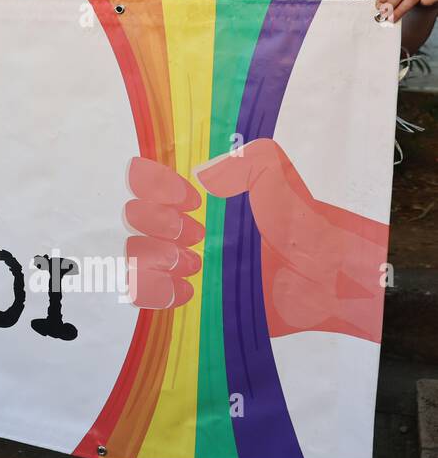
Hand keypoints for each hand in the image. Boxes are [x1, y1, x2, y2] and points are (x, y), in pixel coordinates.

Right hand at [124, 139, 386, 342]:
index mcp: (197, 192)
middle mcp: (182, 223)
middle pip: (135, 215)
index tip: (193, 200)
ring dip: (157, 257)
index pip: (147, 178)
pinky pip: (143, 292)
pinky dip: (156, 290)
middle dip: (159, 224)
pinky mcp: (186, 295)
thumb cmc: (301, 225)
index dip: (156, 186)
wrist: (323, 278)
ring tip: (196, 266)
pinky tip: (188, 291)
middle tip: (198, 236)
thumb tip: (203, 175)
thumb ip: (247, 162)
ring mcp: (181, 260)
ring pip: (135, 252)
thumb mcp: (278, 179)